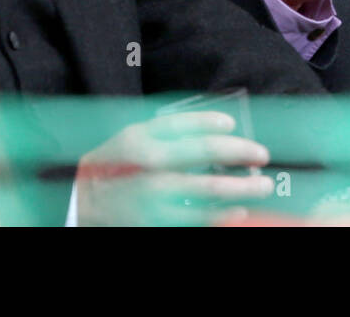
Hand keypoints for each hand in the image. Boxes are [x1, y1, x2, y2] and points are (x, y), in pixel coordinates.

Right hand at [74, 111, 272, 225]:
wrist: (84, 199)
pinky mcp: (156, 225)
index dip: (236, 146)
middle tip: (265, 165)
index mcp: (150, 150)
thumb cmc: (118, 159)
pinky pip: (196, 223)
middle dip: (245, 174)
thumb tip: (226, 123)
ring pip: (208, 205)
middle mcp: (154, 180)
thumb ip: (180, 124)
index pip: (204, 145)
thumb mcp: (139, 131)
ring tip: (262, 188)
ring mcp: (156, 208)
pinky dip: (220, 218)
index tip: (256, 148)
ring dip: (241, 195)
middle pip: (212, 177)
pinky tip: (237, 212)